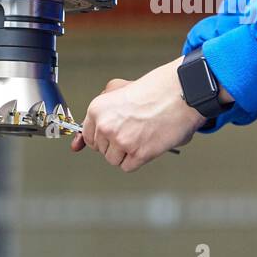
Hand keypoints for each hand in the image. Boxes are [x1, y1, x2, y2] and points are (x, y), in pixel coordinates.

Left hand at [70, 57, 208, 171]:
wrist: (180, 93)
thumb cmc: (153, 90)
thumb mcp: (118, 89)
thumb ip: (97, 115)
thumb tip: (77, 144)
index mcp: (97, 110)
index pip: (88, 136)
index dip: (102, 136)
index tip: (112, 134)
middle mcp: (106, 126)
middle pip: (101, 149)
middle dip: (115, 143)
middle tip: (133, 128)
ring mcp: (122, 141)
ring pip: (113, 160)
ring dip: (126, 152)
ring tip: (141, 135)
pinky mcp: (138, 154)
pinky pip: (128, 167)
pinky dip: (137, 159)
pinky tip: (146, 143)